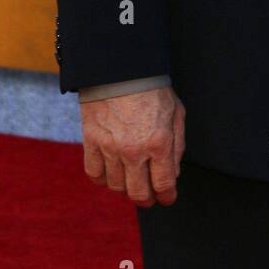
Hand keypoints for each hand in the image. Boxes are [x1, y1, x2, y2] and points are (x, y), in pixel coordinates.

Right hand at [80, 86, 185, 206]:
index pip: (164, 185)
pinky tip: (111, 172)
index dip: (167, 197)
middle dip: (147, 199)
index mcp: (159, 143)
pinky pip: (94, 174)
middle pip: (138, 193)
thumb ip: (177, 147)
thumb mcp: (176, 114)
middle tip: (150, 196)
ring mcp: (110, 148)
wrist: (121, 69)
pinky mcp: (91, 142)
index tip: (167, 198)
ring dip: (125, 187)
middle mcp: (133, 151)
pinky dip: (102, 179)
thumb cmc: (153, 90)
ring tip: (131, 179)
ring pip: (116, 186)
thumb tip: (173, 175)